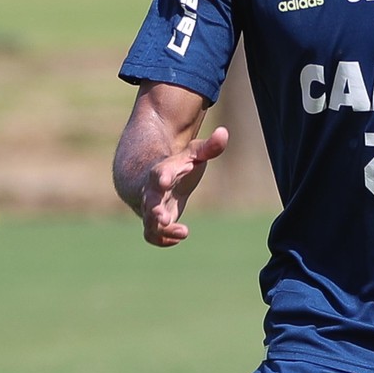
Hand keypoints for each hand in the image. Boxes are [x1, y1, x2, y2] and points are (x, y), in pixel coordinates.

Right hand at [140, 126, 228, 245]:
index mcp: (162, 173)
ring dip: (161, 230)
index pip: (159, 174)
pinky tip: (182, 234)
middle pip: (149, 202)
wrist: (151, 178)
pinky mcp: (154, 223)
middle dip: (154, 210)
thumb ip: (208, 147)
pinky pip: (153, 236)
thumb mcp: (193, 153)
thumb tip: (224, 133)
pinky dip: (164, 240)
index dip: (162, 177)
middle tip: (162, 218)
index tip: (164, 181)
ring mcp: (151, 209)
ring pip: (149, 223)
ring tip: (183, 231)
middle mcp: (152, 193)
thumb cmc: (177, 165)